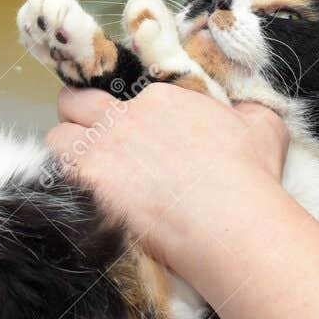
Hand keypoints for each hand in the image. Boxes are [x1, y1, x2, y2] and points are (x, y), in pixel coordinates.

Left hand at [45, 83, 289, 267]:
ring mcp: (102, 149)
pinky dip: (63, 183)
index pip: (123, 97)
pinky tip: (79, 197)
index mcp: (160, 98)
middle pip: (77, 103)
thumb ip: (246, 110)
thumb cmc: (249, 176)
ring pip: (56, 136)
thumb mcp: (263, 126)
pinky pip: (55, 173)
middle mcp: (124, 117)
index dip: (124, 116)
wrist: (231, 221)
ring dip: (65, 151)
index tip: (133, 136)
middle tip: (91, 141)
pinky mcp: (88, 183)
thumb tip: (240, 111)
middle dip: (78, 118)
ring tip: (80, 171)